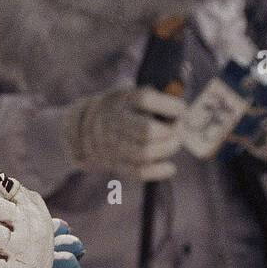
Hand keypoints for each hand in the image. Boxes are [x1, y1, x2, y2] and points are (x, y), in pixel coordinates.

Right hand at [61, 86, 184, 180]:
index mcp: (120, 101)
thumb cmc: (122, 110)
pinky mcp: (114, 163)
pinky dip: (158, 171)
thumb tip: (181, 106)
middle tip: (178, 129)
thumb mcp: (132, 96)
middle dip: (170, 132)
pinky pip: (138, 171)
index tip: (181, 109)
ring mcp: (111, 144)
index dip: (169, 105)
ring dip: (167, 149)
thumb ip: (156, 98)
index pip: (145, 100)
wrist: (85, 129)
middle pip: (146, 130)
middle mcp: (113, 122)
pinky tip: (169, 167)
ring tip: (173, 143)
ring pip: (144, 153)